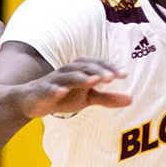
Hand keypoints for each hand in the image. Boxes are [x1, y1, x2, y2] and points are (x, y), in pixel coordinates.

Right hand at [17, 59, 133, 118]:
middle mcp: (69, 71)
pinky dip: (56, 89)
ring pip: (69, 76)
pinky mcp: (43, 90)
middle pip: (85, 67)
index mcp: (81, 70)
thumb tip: (131, 99)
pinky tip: (62, 92)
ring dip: (81, 77)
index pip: (98, 65)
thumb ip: (107, 98)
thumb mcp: (87, 98)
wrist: (34, 102)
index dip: (110, 68)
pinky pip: (49, 88)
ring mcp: (55, 80)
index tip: (124, 74)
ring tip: (93, 81)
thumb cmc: (64, 96)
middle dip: (98, 71)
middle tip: (111, 77)